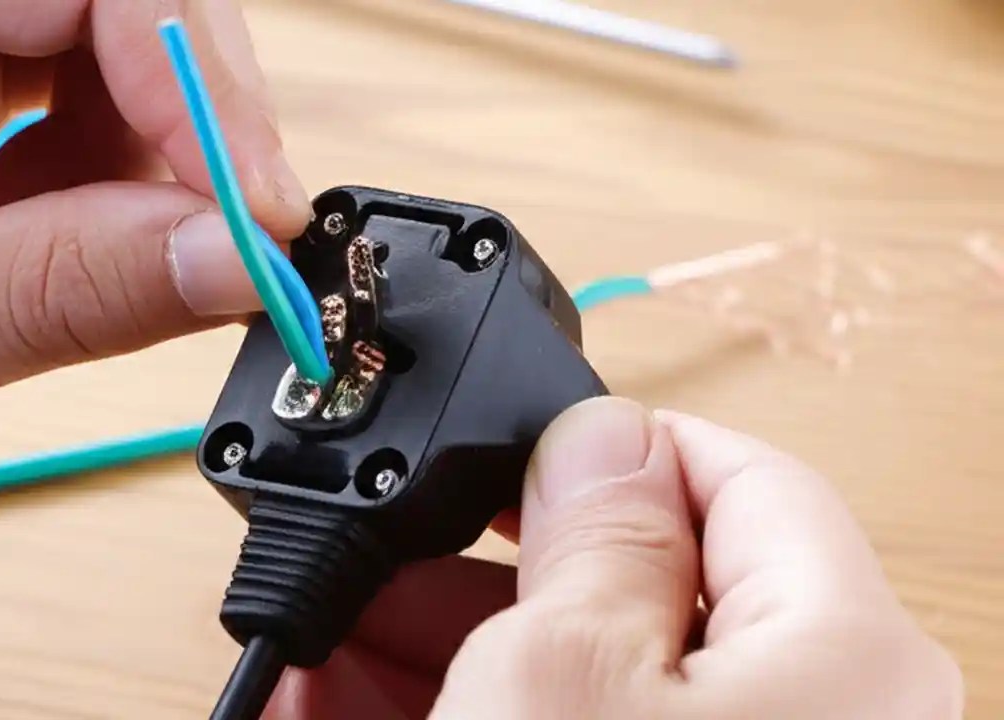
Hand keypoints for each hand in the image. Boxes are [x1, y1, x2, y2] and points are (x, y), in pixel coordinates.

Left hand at [0, 0, 307, 483]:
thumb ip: (66, 293)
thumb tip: (235, 260)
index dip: (194, 84)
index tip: (254, 208)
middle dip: (178, 117)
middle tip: (218, 235)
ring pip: (81, 31)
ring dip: (129, 145)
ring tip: (96, 247)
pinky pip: (31, 72)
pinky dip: (70, 156)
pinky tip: (29, 224)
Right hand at [264, 398, 963, 718]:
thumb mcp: (566, 671)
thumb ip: (596, 524)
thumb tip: (603, 430)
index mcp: (842, 653)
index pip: (736, 471)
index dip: (604, 442)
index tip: (503, 454)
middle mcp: (815, 711)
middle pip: (639, 585)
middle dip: (481, 568)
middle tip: (380, 559)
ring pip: (585, 674)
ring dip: (445, 647)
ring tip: (322, 648)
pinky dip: (465, 710)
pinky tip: (346, 702)